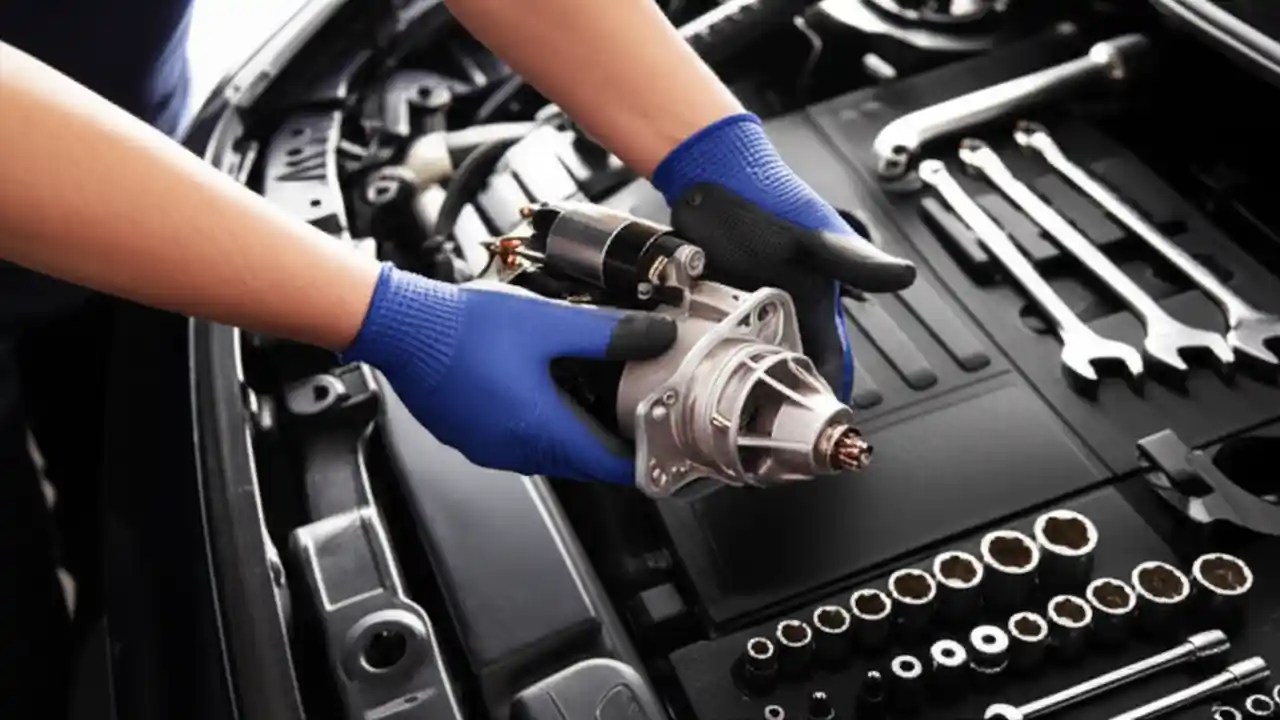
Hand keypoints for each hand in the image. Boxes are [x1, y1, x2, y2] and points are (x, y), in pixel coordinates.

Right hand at [343, 264, 676, 483]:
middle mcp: (515, 450)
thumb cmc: (465, 328)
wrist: (402, 326)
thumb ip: (608, 333)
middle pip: (581, 461)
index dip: (641, 459)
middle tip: (633, 414)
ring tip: (592, 396)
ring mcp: (489, 447)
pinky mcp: (471, 436)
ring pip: (549, 452)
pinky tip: (542, 389)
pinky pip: (518, 441)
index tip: (662, 450)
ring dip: (574, 432)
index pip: (608, 465)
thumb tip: (655, 336)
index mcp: (541, 430)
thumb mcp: (549, 323)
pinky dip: (540, 425)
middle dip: (610, 443)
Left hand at [652, 113, 915, 398]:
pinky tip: (707, 365)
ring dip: (752, 377)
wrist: (715, 175)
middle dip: (786, 394)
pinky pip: (726, 339)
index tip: (814, 428)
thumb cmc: (767, 202)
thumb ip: (857, 264)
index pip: (831, 362)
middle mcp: (789, 308)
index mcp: (818, 301)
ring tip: (735, 405)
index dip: (826, 395)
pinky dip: (721, 355)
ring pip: (760, 356)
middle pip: (794, 365)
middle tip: (768, 425)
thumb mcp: (813, 240)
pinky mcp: (723, 299)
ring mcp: (755, 305)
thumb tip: (906, 275)